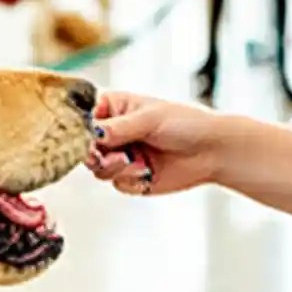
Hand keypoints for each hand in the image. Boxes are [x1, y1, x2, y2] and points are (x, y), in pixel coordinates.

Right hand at [88, 90, 224, 195]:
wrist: (212, 151)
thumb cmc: (186, 123)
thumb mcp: (150, 118)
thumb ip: (118, 128)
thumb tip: (92, 135)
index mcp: (115, 108)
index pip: (82, 117)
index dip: (79, 130)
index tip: (86, 138)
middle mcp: (114, 132)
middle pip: (85, 147)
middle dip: (95, 154)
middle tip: (106, 156)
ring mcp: (121, 155)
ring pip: (98, 168)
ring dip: (114, 167)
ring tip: (134, 161)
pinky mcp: (131, 176)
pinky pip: (116, 183)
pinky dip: (129, 179)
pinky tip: (148, 171)